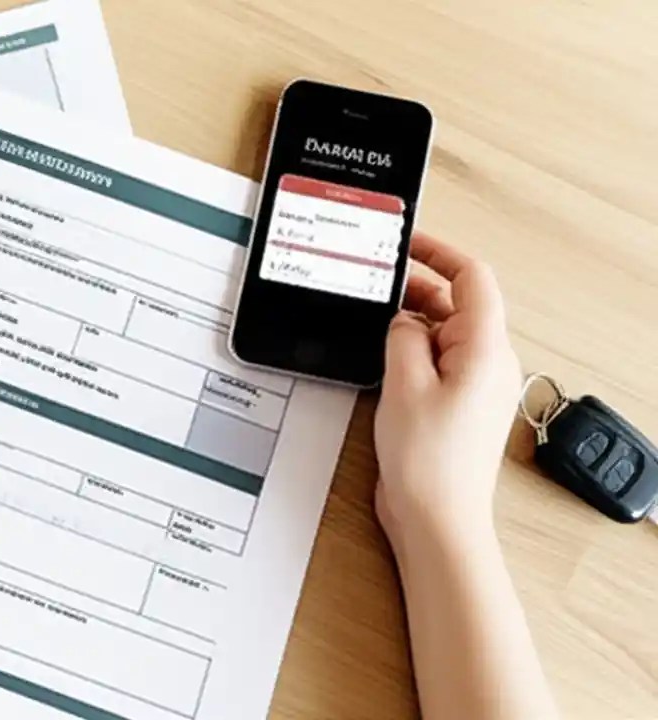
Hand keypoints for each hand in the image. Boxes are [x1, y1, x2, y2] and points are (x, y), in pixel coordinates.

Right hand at [374, 233, 521, 546]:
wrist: (438, 519)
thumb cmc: (428, 461)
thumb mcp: (403, 383)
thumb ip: (402, 336)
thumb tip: (403, 318)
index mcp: (484, 349)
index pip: (473, 278)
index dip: (440, 252)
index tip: (409, 242)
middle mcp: (489, 362)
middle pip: (458, 304)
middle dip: (417, 288)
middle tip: (375, 283)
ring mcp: (476, 384)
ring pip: (445, 333)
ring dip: (411, 322)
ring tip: (373, 325)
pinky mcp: (459, 404)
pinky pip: (439, 360)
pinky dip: (412, 350)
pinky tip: (384, 359)